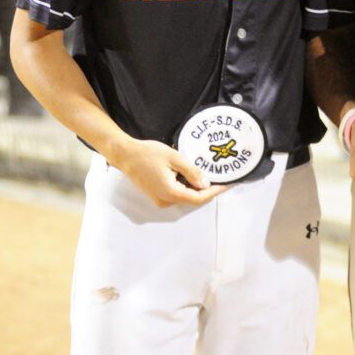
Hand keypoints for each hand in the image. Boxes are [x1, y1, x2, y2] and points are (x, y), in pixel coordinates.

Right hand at [113, 138, 227, 207]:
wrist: (126, 155)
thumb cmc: (148, 154)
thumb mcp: (174, 158)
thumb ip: (191, 172)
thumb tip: (206, 184)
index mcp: (170, 193)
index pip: (199, 198)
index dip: (215, 192)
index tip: (228, 185)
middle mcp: (165, 200)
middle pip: (193, 199)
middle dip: (208, 189)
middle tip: (223, 178)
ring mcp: (160, 199)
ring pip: (186, 196)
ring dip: (197, 187)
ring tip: (210, 174)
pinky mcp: (157, 195)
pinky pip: (177, 193)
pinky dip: (187, 186)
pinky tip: (192, 175)